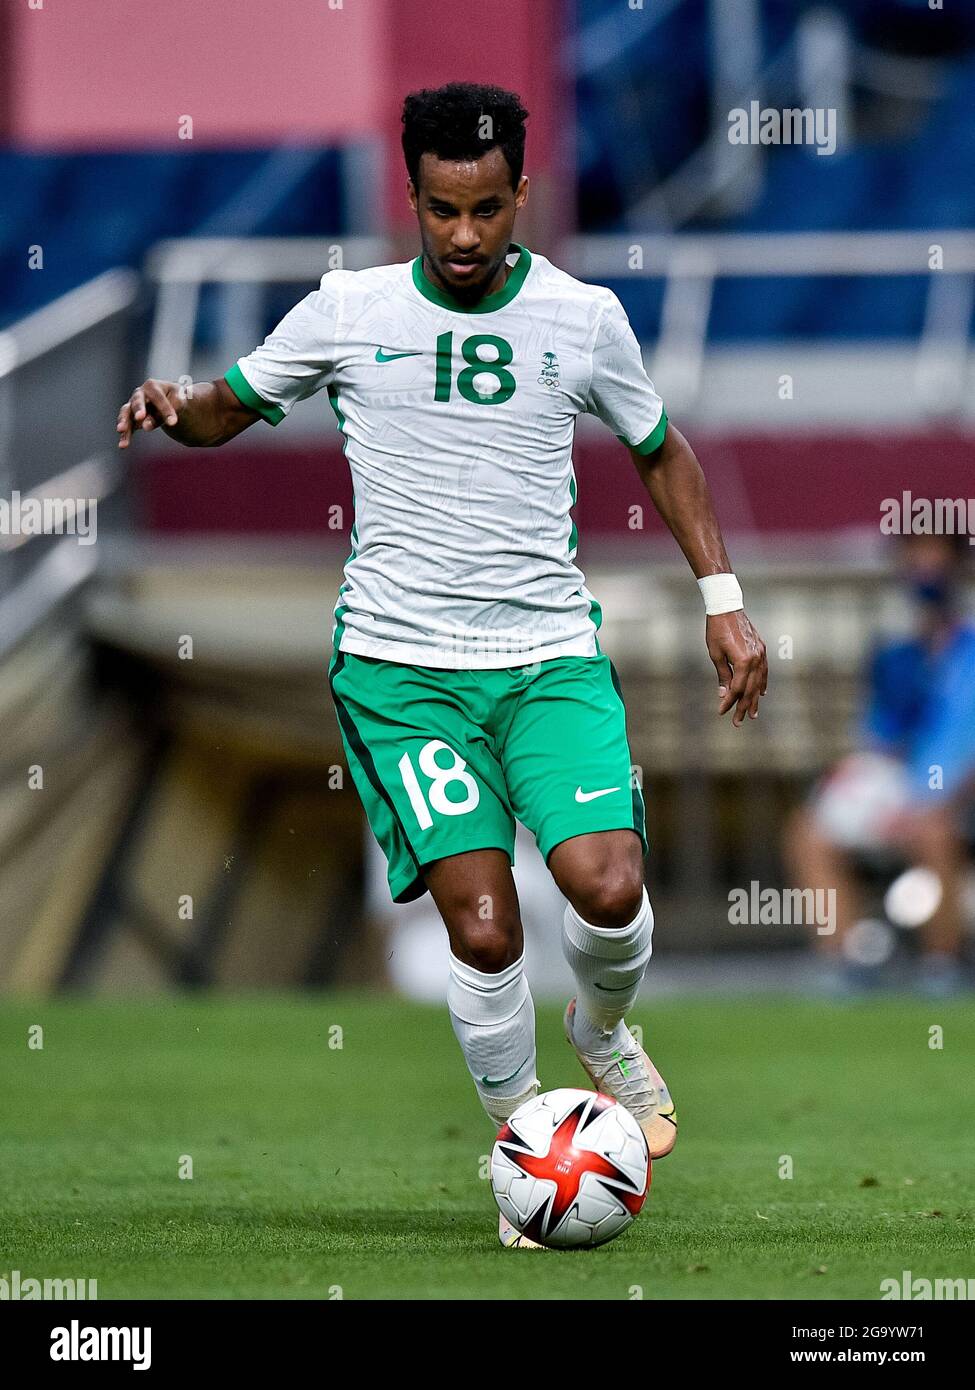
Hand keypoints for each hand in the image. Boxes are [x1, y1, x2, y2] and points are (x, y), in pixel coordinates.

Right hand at [117, 379, 180, 447]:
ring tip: (121, 430)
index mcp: (152, 386)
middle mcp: (139, 394)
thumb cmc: (175, 398)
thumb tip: (146, 426)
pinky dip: (125, 436)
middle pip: (137, 401)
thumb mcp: (178, 401)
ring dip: (124, 421)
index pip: (158, 398)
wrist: (171, 400)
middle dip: (138, 409)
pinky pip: (127, 427)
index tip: (173, 423)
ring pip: (126, 413)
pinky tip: (122, 445)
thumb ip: (166, 411)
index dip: (165, 409)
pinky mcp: (131, 419)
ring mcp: (133, 406)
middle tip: (140, 417)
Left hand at [706, 610, 766, 726]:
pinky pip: (764, 670)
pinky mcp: (761, 648)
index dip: (729, 702)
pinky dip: (762, 683)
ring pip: (759, 681)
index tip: (721, 712)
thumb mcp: (715, 654)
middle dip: (744, 707)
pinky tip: (762, 692)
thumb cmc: (716, 630)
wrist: (727, 607)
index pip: (737, 688)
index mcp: (744, 661)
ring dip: (755, 699)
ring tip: (753, 714)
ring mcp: (761, 653)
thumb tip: (724, 695)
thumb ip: (722, 675)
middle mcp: (756, 659)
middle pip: (750, 689)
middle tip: (739, 722)